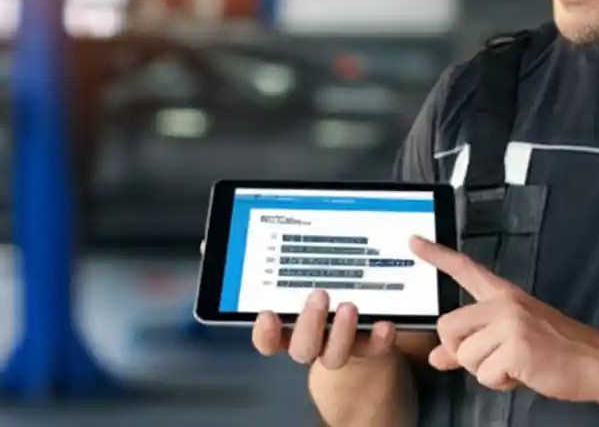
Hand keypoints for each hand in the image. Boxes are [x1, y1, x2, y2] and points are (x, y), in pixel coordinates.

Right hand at [198, 241, 399, 368]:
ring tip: (351, 304)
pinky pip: (376, 349)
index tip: (267, 314)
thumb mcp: (288, 272)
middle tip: (318, 294)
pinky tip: (388, 322)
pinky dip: (382, 338)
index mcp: (288, 324)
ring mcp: (341, 344)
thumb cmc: (317, 289)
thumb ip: (255, 260)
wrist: (359, 329)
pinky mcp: (370, 345)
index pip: (267, 338)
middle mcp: (312, 339)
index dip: (265, 332)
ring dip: (342, 331)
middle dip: (309, 323)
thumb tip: (210, 243)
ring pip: (335, 354)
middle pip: (303, 347)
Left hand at [409, 236, 598, 403]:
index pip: (465, 269)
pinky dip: (501, 383)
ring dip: (485, 371)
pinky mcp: (518, 347)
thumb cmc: (558, 349)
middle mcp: (505, 304)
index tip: (414, 241)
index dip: (436, 255)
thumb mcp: (511, 341)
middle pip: (448, 326)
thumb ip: (471, 346)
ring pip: (465, 356)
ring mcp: (512, 323)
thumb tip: (437, 358)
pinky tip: (522, 374)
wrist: (597, 362)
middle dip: (462, 352)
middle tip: (491, 358)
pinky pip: (485, 374)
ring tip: (514, 366)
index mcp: (504, 296)